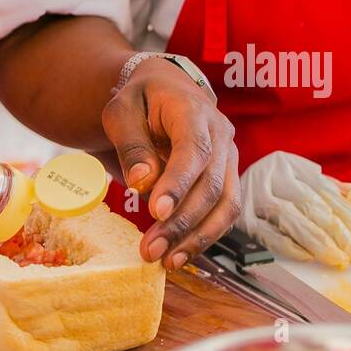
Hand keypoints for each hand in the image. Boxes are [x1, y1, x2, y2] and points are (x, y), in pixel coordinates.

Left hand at [102, 59, 239, 268]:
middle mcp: (221, 134)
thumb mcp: (121, 112)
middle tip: (151, 249)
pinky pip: (225, 212)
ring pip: (227, 204)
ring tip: (166, 260)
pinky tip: (180, 254)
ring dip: (197, 237)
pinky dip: (205, 236)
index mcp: (193, 110)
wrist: (166, 90)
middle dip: (182, 222)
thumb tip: (143, 183)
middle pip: (211, 184)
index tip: (156, 212)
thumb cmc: (140, 101)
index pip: (193, 150)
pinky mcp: (228, 177)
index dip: (178, 184)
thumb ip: (131, 145)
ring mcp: (229, 157)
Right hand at [238, 152, 350, 266]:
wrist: (215, 168)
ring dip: (318, 242)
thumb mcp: (296, 173)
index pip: (325, 192)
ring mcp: (253, 194)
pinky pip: (266, 233)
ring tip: (337, 258)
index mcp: (288, 164)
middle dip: (338, 233)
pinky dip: (289, 245)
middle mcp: (270, 175)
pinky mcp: (239, 216)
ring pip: (291, 218)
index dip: (348, 216)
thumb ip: (327, 185)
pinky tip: (307, 256)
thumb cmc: (266, 179)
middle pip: (311, 205)